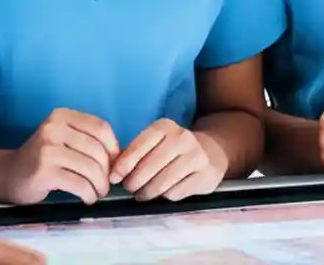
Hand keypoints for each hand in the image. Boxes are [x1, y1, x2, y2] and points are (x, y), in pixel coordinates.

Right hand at [2, 109, 119, 204]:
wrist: (8, 175)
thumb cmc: (43, 160)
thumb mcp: (64, 140)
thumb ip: (88, 141)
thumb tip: (121, 158)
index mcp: (62, 116)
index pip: (101, 128)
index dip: (114, 148)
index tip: (115, 164)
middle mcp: (53, 128)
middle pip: (97, 150)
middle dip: (107, 171)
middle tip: (107, 185)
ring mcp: (47, 149)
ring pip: (90, 168)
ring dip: (99, 185)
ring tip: (98, 192)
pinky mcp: (43, 171)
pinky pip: (78, 183)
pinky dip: (88, 193)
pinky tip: (87, 197)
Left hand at [110, 119, 227, 201]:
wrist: (210, 152)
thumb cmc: (172, 151)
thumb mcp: (154, 144)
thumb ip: (134, 154)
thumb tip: (113, 174)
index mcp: (165, 126)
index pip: (139, 146)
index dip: (124, 164)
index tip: (113, 178)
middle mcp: (182, 138)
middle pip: (149, 167)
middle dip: (134, 182)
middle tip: (129, 189)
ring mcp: (196, 156)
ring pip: (162, 182)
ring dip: (147, 192)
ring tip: (142, 194)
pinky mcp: (206, 175)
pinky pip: (176, 192)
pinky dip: (165, 196)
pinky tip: (163, 193)